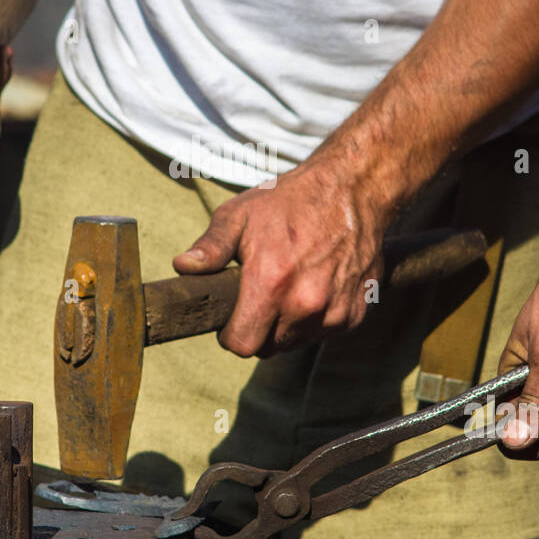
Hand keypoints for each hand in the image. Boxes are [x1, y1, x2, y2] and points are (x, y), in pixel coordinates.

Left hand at [172, 150, 389, 356]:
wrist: (351, 190)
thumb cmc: (290, 200)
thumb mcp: (240, 215)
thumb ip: (211, 247)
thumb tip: (184, 267)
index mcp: (271, 283)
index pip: (242, 344)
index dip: (231, 334)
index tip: (232, 319)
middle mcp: (305, 304)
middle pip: (269, 348)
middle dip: (259, 329)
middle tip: (260, 297)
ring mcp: (334, 311)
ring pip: (296, 342)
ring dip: (287, 325)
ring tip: (289, 288)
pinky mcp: (355, 313)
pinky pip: (325, 332)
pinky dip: (317, 319)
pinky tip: (316, 286)